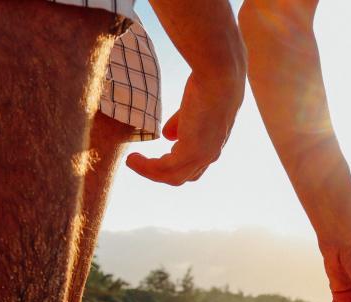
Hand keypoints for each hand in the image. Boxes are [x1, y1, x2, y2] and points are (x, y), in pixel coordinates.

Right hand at [126, 71, 243, 184]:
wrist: (219, 76)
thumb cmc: (210, 84)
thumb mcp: (192, 108)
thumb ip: (180, 123)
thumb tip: (168, 136)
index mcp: (212, 144)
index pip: (192, 166)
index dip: (173, 165)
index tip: (154, 158)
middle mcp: (210, 154)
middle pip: (182, 176)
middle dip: (158, 173)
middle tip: (137, 162)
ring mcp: (203, 155)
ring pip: (172, 177)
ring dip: (148, 172)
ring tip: (131, 161)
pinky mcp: (192, 151)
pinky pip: (165, 169)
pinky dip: (146, 167)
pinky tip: (132, 158)